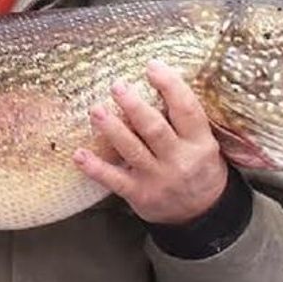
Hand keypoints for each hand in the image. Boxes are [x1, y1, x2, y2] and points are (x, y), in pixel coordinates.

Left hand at [73, 60, 227, 224]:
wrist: (203, 216)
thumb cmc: (198, 167)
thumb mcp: (203, 143)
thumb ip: (183, 118)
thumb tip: (156, 76)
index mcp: (200, 143)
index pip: (187, 110)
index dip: (171, 86)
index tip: (152, 65)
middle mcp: (179, 160)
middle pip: (155, 129)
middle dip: (134, 106)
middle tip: (117, 85)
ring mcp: (158, 178)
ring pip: (132, 150)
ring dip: (112, 129)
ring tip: (96, 110)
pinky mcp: (139, 195)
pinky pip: (114, 179)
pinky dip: (95, 168)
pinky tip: (79, 154)